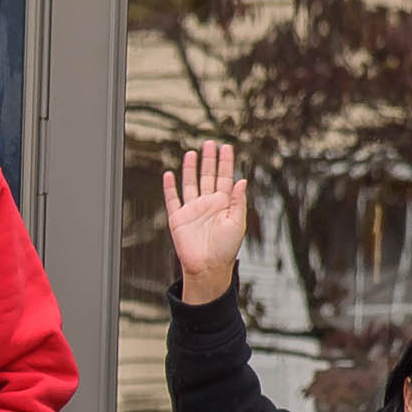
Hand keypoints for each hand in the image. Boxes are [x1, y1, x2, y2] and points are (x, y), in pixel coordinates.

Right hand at [162, 140, 247, 305]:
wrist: (208, 268)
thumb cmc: (225, 250)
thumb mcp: (237, 224)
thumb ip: (238, 201)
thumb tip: (242, 180)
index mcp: (224, 205)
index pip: (225, 178)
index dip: (226, 163)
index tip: (226, 147)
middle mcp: (208, 204)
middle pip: (208, 176)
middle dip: (209, 160)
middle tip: (210, 143)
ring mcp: (192, 210)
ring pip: (190, 183)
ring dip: (191, 168)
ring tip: (193, 153)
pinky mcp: (178, 218)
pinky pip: (172, 199)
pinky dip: (169, 187)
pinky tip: (170, 174)